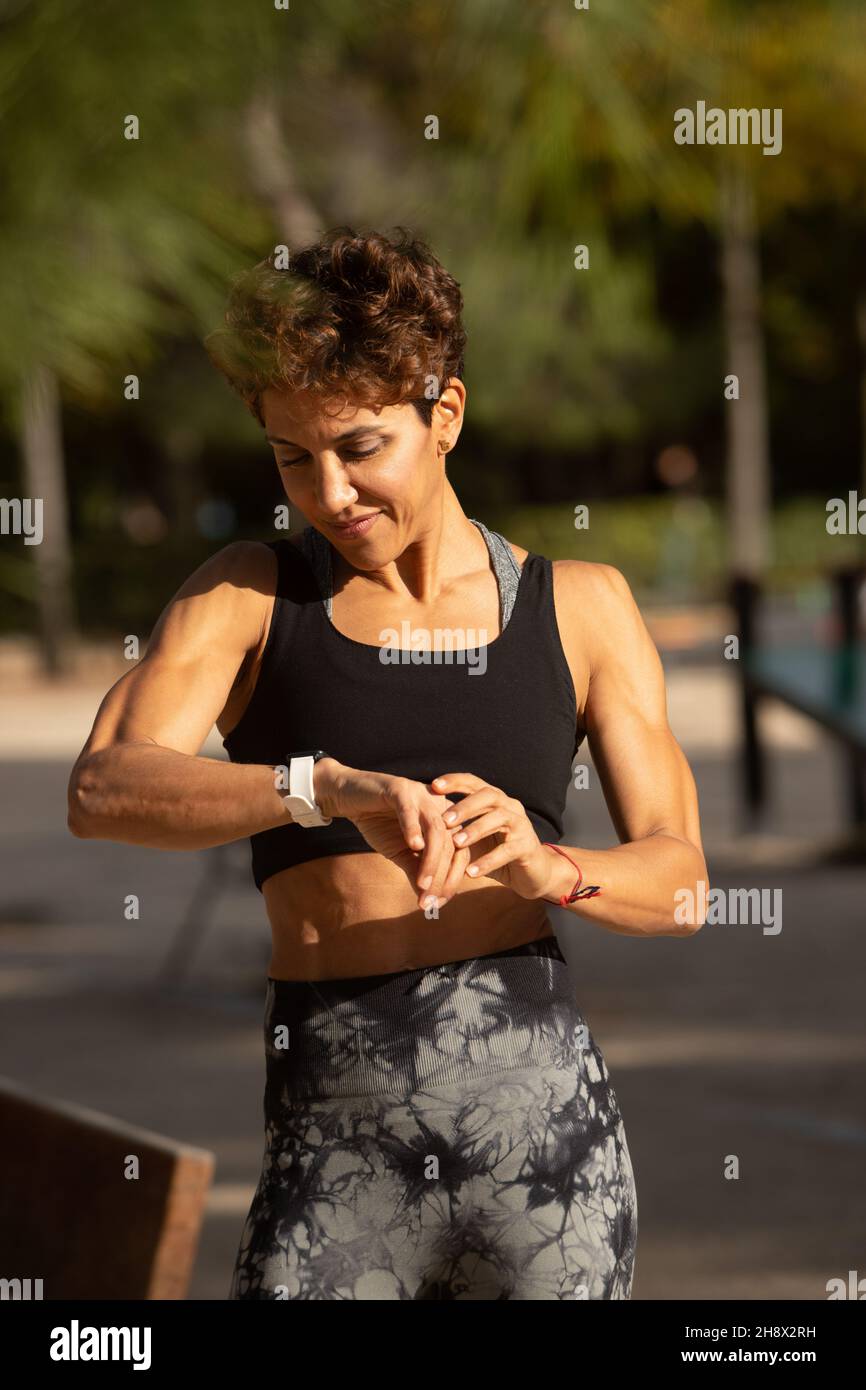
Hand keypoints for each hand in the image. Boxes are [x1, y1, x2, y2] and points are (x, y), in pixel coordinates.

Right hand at [314, 760, 470, 909]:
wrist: (350, 798)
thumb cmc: (379, 824)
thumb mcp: (401, 853)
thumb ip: (417, 872)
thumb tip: (429, 903)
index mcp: (446, 820)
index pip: (459, 852)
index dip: (452, 880)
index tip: (439, 904)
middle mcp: (440, 805)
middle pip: (451, 844)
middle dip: (441, 876)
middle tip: (430, 901)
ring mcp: (421, 794)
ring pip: (436, 830)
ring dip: (431, 860)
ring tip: (423, 884)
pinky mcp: (400, 788)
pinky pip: (410, 810)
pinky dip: (413, 829)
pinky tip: (412, 847)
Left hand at [430, 772, 556, 900]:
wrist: (531, 874)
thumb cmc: (496, 851)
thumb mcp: (473, 838)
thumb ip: (455, 828)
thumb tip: (421, 823)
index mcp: (495, 800)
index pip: (474, 783)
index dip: (455, 781)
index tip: (433, 785)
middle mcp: (510, 806)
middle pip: (489, 795)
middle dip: (465, 806)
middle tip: (445, 820)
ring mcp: (521, 825)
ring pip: (499, 819)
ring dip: (476, 830)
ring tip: (457, 843)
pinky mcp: (528, 847)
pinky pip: (507, 850)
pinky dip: (488, 860)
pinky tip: (471, 871)